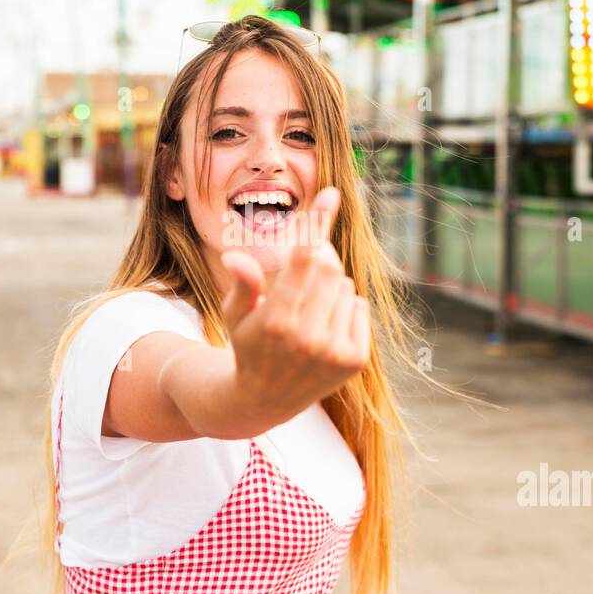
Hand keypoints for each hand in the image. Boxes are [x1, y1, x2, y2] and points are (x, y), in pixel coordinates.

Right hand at [220, 187, 370, 422]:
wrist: (265, 400)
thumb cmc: (248, 346)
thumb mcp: (235, 315)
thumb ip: (243, 284)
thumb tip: (233, 256)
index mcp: (274, 321)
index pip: (303, 259)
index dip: (317, 222)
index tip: (330, 193)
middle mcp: (307, 338)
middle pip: (329, 267)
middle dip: (318, 259)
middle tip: (303, 271)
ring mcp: (334, 351)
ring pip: (345, 286)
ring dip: (330, 286)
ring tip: (308, 310)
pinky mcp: (355, 361)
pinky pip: (359, 306)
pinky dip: (345, 306)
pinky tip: (324, 326)